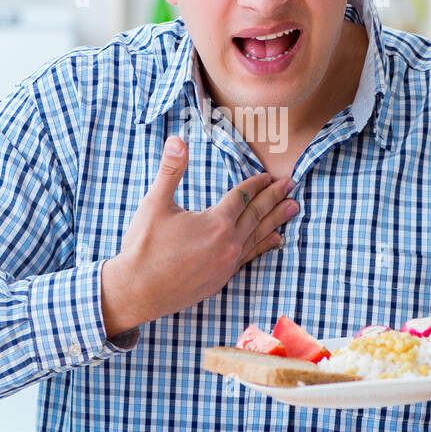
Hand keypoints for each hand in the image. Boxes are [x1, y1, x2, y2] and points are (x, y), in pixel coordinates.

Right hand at [102, 134, 298, 330]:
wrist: (137, 292)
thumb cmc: (143, 247)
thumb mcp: (155, 204)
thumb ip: (170, 171)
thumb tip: (177, 140)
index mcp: (215, 222)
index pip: (242, 197)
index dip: (256, 184)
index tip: (269, 175)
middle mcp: (227, 243)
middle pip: (256, 214)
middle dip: (274, 198)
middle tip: (292, 185)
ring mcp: (226, 264)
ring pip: (258, 236)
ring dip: (276, 219)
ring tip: (293, 208)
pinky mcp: (221, 279)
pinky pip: (249, 257)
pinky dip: (264, 245)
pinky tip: (275, 240)